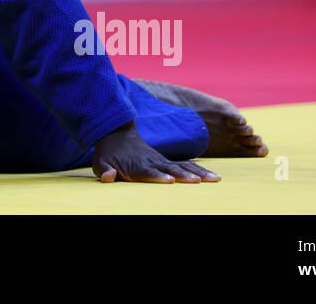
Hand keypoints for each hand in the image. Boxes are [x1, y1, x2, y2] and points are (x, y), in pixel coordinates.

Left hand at [91, 121, 219, 183]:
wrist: (117, 133)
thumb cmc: (109, 153)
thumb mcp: (101, 162)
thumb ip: (104, 170)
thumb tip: (108, 177)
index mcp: (136, 164)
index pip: (148, 172)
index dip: (158, 176)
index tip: (170, 180)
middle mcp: (152, 162)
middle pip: (170, 169)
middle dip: (184, 175)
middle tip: (198, 182)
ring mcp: (162, 160)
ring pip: (183, 166)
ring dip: (198, 173)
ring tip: (215, 179)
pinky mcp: (168, 160)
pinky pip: (186, 164)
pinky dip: (200, 170)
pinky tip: (214, 176)